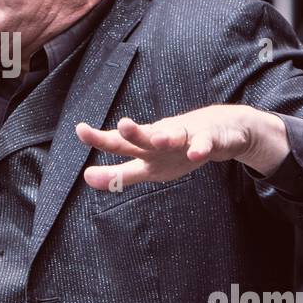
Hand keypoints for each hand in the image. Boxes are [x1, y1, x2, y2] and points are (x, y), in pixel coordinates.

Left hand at [75, 104, 289, 190]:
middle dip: (133, 133)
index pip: (119, 143)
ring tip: (158, 139)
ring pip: (175, 135)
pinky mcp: (210, 139)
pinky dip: (201, 148)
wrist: (222, 131)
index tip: (80, 129)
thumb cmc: (177, 148)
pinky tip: (196, 154)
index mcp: (145, 148)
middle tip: (122, 125)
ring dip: (167, 136)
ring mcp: (186, 137)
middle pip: (144, 137)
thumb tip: (87, 178)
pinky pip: (205, 144)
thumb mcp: (148, 166)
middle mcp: (161, 139)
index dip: (100, 138)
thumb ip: (120, 174)